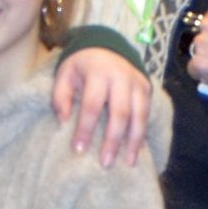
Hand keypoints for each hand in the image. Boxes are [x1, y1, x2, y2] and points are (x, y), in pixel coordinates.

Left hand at [50, 46, 152, 166]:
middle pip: (120, 113)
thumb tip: (64, 121)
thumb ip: (61, 96)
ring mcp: (137, 82)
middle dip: (113, 140)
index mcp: (98, 72)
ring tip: (127, 163)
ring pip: (139, 115)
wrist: (107, 46)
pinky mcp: (147, 88)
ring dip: (133, 141)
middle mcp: (121, 77)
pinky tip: (136, 151)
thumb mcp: (65, 73)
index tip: (79, 150)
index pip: (92, 104)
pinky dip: (142, 133)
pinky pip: (146, 114)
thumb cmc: (82, 65)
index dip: (86, 128)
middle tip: (105, 163)